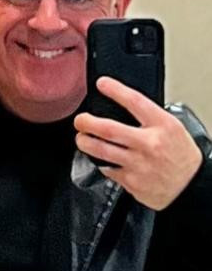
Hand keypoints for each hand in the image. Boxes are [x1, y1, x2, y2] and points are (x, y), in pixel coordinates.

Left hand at [74, 76, 202, 209]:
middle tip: (80, 120)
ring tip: (81, 139)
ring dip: (85, 143)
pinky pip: (108, 170)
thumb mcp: (173, 128)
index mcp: (162, 125)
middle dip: (88, 122)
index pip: (135, 101)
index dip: (115, 90)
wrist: (189, 186)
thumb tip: (124, 106)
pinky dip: (101, 163)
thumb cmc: (181, 156)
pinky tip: (99, 159)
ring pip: (102, 151)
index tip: (102, 84)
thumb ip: (150, 118)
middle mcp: (149, 143)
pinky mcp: (131, 181)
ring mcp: (138, 164)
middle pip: (109, 129)